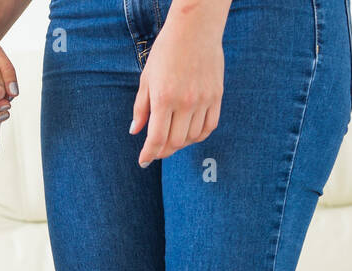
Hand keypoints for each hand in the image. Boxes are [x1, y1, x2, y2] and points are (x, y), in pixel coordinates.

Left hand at [131, 3, 226, 165]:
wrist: (195, 28)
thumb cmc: (166, 51)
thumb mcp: (146, 78)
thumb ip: (140, 107)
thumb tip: (135, 131)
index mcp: (163, 98)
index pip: (156, 139)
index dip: (149, 154)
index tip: (143, 161)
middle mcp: (185, 102)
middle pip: (175, 142)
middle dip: (163, 151)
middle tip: (156, 150)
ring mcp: (203, 100)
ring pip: (192, 137)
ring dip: (180, 144)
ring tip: (172, 139)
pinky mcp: (216, 96)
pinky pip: (209, 126)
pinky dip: (198, 135)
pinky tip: (190, 133)